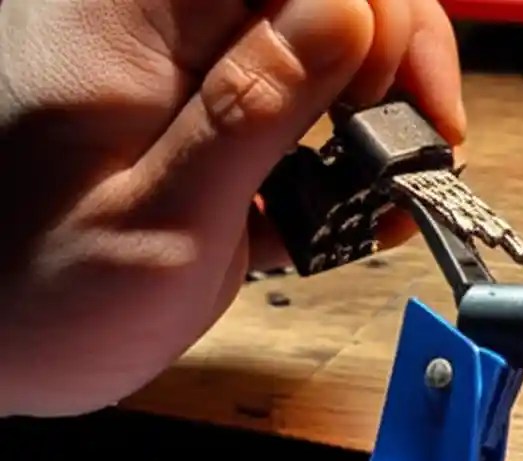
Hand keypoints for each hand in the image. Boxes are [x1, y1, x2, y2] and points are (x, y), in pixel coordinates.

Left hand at [0, 0, 463, 415]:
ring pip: (331, 43)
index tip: (398, 105)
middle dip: (398, 64)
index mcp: (132, 17)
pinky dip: (347, 158)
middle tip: (416, 153)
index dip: (377, 18)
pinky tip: (361, 212)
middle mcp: (164, 27)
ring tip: (391, 193)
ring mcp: (191, 71)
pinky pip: (305, 103)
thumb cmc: (35, 302)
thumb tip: (351, 14)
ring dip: (382, 116)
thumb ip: (252, 109)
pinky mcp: (211, 117)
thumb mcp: (159, 220)